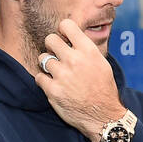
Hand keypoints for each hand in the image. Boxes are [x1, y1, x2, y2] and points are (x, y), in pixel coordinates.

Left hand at [35, 19, 125, 141]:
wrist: (103, 116)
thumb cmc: (103, 89)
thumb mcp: (102, 63)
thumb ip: (86, 49)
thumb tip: (71, 37)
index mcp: (88, 51)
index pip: (66, 25)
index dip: (63, 31)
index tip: (65, 38)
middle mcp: (74, 60)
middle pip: (50, 39)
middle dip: (52, 46)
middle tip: (57, 55)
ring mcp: (62, 76)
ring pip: (42, 58)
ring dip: (48, 65)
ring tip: (57, 73)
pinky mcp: (53, 91)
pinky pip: (39, 77)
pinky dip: (44, 81)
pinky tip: (54, 85)